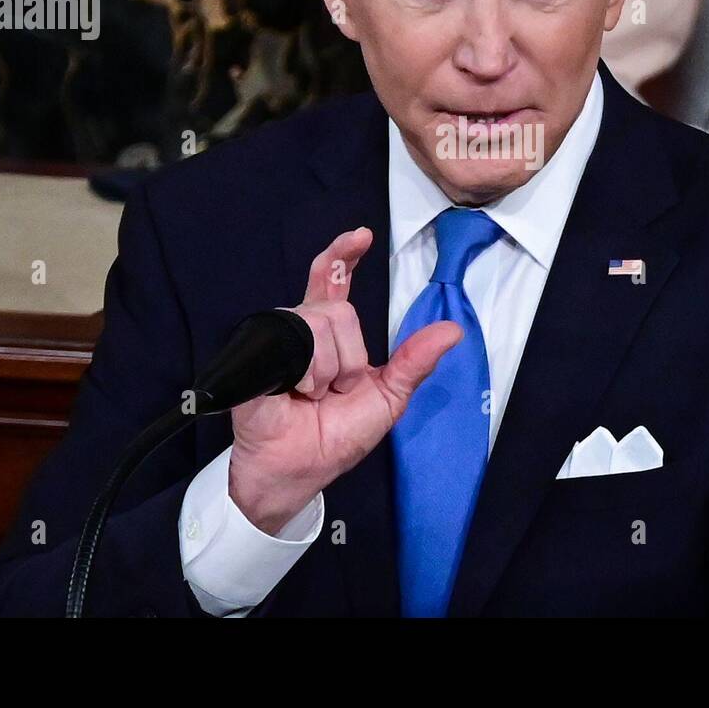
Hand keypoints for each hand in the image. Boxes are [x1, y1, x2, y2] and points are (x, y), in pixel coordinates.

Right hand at [228, 227, 461, 534]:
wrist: (296, 472)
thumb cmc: (334, 438)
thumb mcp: (387, 399)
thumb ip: (415, 362)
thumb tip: (452, 331)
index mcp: (332, 337)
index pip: (334, 282)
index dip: (343, 255)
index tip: (361, 236)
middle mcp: (303, 332)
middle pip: (337, 311)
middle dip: (347, 359)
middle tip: (333, 392)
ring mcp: (277, 342)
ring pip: (318, 324)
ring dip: (326, 371)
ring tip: (311, 397)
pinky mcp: (256, 356)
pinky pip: (292, 345)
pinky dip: (306, 375)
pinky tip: (295, 393)